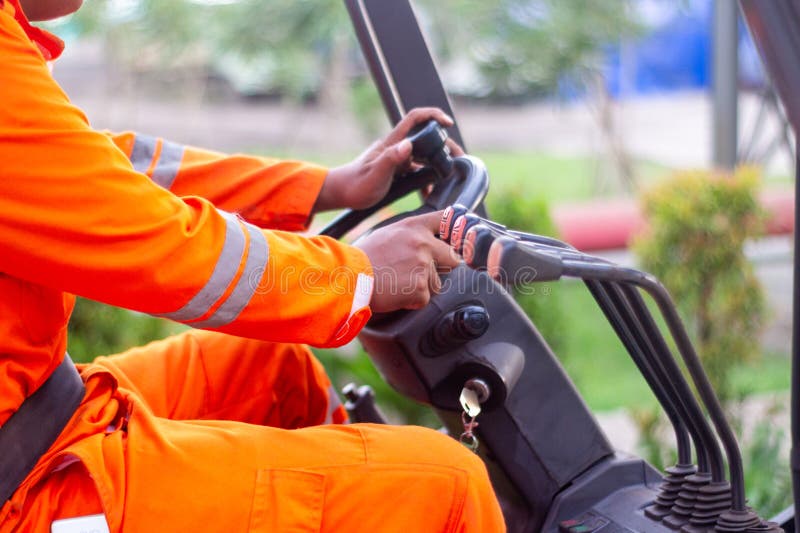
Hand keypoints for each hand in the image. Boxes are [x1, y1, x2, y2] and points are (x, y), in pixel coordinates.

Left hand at [315, 108, 459, 211]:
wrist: (341, 194)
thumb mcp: (374, 175)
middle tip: (458, 159)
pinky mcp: (396, 170)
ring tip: (449, 176)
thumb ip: (390, 159)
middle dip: (444, 145)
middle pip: (425, 138)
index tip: (447, 123)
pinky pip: (416, 170)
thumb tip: (408, 145)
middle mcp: (396, 147)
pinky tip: (429, 191)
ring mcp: (396, 158)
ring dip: (437, 163)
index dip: (432, 115)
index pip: (414, 119)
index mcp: (391, 143)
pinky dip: (425, 178)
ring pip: (423, 155)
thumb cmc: (355, 185)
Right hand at [356, 210, 460, 312]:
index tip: (461, 234)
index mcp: (414, 227)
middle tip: (419, 273)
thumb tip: (422, 244)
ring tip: (398, 283)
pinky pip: (424, 299)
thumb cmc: (362, 258)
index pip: (445, 219)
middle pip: (452, 258)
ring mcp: (423, 265)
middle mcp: (423, 243)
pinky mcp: (420, 287)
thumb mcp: (386, 234)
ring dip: (422, 287)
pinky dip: (411, 301)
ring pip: (436, 283)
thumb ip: (409, 236)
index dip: (456, 227)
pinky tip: (395, 293)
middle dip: (441, 268)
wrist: (349, 276)